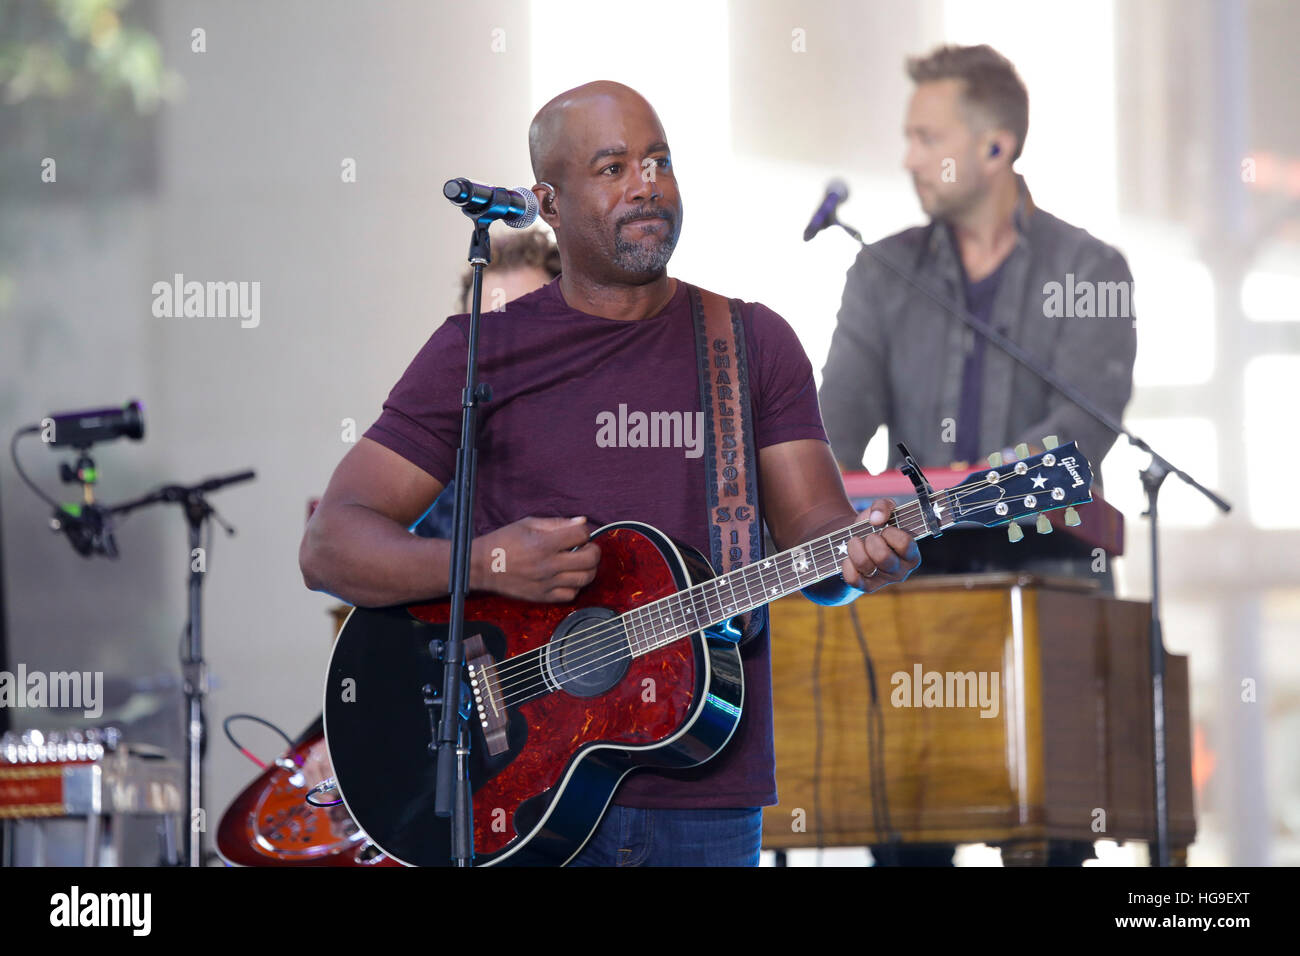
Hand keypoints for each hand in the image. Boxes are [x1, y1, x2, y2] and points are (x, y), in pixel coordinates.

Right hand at [472, 516, 600, 601]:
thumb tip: (582, 522)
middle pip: (590, 559)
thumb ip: (557, 523)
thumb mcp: (528, 524)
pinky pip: (571, 594)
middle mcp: (549, 564)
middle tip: (585, 548)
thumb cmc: (503, 541)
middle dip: (593, 551)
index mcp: (544, 543)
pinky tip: (567, 577)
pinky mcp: (543, 596)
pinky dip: (574, 585)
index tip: (578, 534)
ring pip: (585, 579)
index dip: (584, 532)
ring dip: (587, 569)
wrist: (482, 566)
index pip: (582, 535)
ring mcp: (547, 583)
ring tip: (578, 563)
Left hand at [839, 498, 919, 593]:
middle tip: (869, 536)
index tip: (885, 528)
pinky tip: (848, 557)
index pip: (906, 545)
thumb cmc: (873, 526)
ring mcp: (883, 581)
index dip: (891, 533)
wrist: (855, 541)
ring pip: (865, 566)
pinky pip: (853, 578)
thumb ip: (883, 506)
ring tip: (855, 541)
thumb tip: (876, 518)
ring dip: (855, 548)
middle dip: (871, 541)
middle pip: (884, 558)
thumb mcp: (880, 510)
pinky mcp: (865, 587)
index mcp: (911, 553)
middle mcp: (900, 570)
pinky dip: (846, 563)